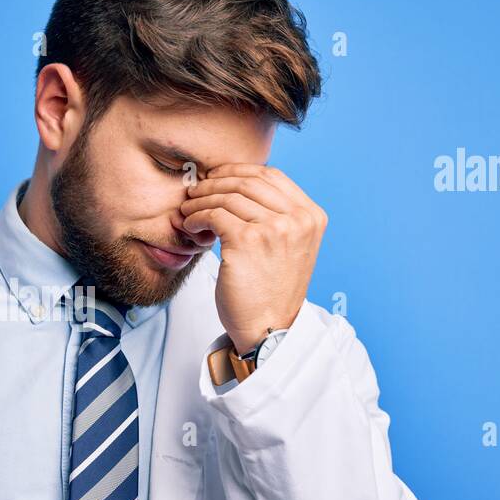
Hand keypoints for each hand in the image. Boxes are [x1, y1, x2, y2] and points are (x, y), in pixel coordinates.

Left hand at [178, 164, 327, 352]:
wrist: (269, 328)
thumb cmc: (272, 290)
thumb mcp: (289, 246)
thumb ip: (277, 215)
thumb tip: (238, 185)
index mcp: (311, 216)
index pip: (272, 175)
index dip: (238, 171)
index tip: (217, 176)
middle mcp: (298, 219)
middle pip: (248, 182)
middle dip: (215, 182)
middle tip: (196, 191)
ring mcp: (275, 229)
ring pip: (228, 197)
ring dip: (201, 200)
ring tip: (188, 210)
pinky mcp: (248, 241)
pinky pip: (214, 215)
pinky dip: (197, 217)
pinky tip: (191, 226)